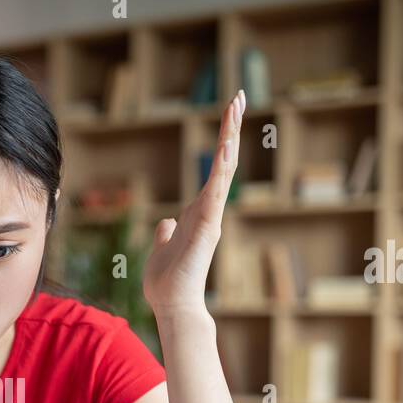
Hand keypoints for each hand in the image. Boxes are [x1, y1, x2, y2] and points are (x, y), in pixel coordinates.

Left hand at [142, 89, 244, 314]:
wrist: (172, 306)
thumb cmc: (168, 282)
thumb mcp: (162, 248)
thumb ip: (167, 233)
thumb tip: (167, 222)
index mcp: (198, 212)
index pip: (214, 170)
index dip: (221, 143)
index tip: (227, 114)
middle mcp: (209, 211)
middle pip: (224, 162)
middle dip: (230, 129)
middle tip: (239, 96)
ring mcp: (211, 217)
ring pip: (224, 170)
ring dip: (229, 138)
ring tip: (236, 107)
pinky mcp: (207, 227)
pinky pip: (216, 191)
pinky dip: (221, 168)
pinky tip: (226, 144)